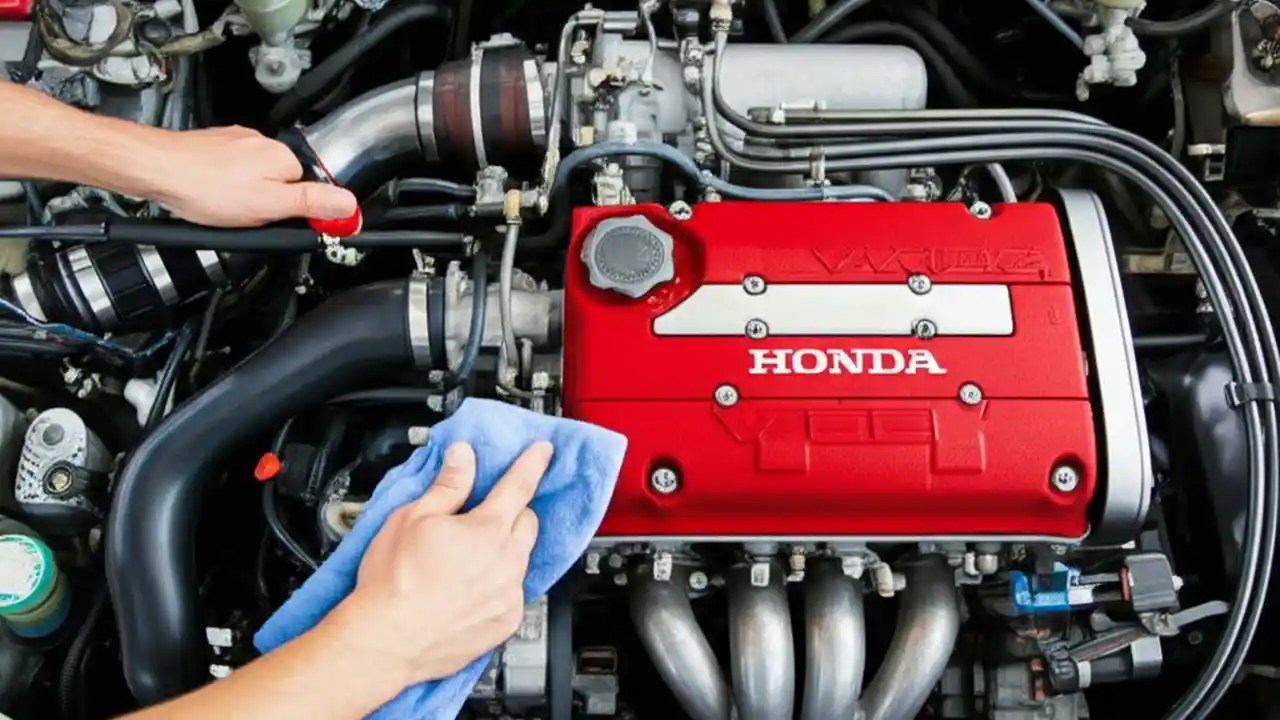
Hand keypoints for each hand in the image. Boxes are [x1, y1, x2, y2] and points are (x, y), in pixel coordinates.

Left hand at [146, 126, 356, 226]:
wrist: (155, 170)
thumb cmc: (204, 186)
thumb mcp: (268, 206)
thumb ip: (311, 205)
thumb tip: (349, 204)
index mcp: (282, 158)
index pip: (309, 189)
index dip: (299, 213)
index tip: (285, 226)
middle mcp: (261, 144)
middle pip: (282, 184)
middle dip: (268, 206)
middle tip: (248, 221)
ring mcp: (235, 144)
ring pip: (254, 180)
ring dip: (244, 198)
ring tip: (224, 210)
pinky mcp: (213, 148)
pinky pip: (231, 174)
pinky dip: (224, 188)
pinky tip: (212, 199)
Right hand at [322, 441, 548, 685]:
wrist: (385, 640)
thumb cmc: (394, 581)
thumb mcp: (413, 518)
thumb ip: (447, 485)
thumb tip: (463, 457)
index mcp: (487, 529)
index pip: (519, 485)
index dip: (533, 463)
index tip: (543, 452)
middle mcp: (507, 562)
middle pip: (527, 522)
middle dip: (513, 512)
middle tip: (485, 515)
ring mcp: (509, 595)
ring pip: (521, 559)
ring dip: (505, 550)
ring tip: (468, 559)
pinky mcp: (506, 622)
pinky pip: (513, 593)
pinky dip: (499, 585)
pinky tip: (470, 589)